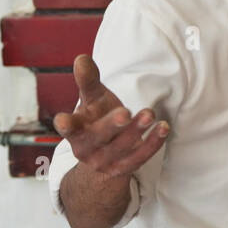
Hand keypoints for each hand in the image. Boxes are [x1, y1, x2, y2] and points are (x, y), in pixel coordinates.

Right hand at [52, 54, 169, 178]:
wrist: (104, 153)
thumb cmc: (96, 117)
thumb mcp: (92, 99)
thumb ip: (88, 80)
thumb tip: (82, 58)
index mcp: (75, 131)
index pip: (68, 128)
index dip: (65, 124)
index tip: (64, 121)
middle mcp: (87, 148)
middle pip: (98, 137)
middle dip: (111, 125)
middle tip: (125, 112)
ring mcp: (105, 161)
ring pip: (121, 147)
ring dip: (136, 131)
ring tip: (150, 113)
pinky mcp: (124, 168)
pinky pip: (140, 157)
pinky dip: (153, 143)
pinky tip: (163, 127)